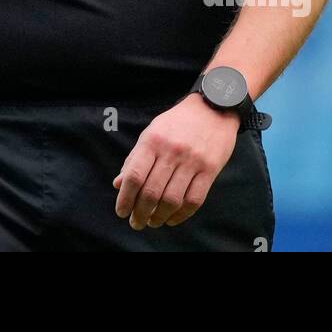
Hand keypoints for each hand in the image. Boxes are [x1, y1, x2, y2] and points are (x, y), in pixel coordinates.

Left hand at [112, 94, 239, 229]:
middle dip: (140, 213)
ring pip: (172, 199)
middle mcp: (171, 151)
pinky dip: (181, 215)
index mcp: (152, 141)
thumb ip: (135, 159)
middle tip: (136, 223)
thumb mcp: (151, 133)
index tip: (122, 211)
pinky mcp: (210, 170)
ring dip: (159, 217)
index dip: (125, 198)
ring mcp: (192, 161)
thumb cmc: (177, 122)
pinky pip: (194, 200)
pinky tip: (172, 219)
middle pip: (152, 191)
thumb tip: (118, 184)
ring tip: (152, 222)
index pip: (134, 176)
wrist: (212, 108)